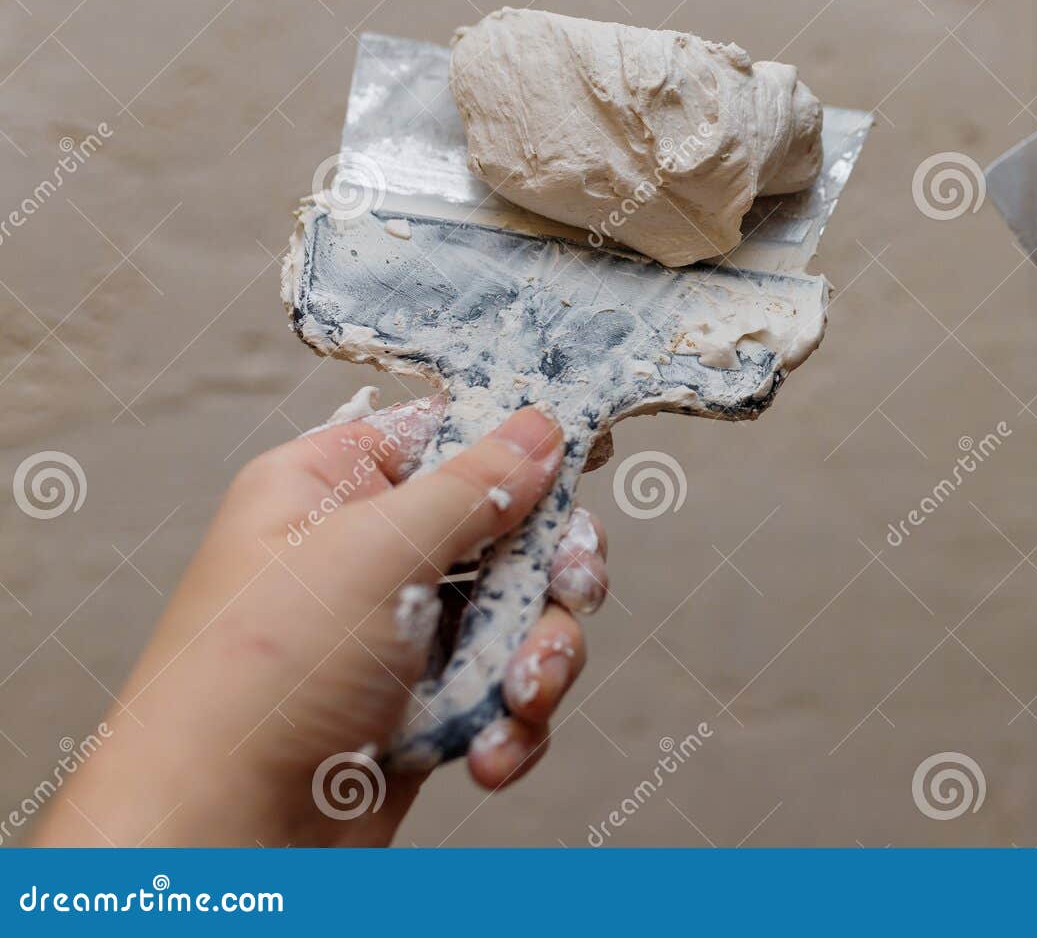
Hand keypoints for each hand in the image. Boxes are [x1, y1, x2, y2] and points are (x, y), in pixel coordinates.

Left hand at [32, 396, 609, 846]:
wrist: (222, 842)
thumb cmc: (259, 683)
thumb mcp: (373, 554)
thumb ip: (472, 486)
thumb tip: (537, 426)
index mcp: (329, 488)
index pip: (444, 433)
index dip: (516, 443)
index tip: (582, 456)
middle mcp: (365, 555)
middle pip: (507, 529)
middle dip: (551, 572)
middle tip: (571, 590)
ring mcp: (397, 637)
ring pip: (519, 618)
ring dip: (539, 658)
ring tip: (523, 696)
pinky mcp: (422, 711)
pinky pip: (503, 694)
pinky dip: (512, 723)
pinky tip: (489, 752)